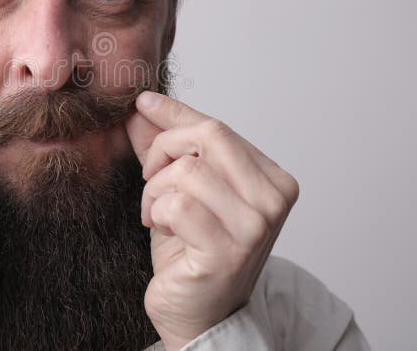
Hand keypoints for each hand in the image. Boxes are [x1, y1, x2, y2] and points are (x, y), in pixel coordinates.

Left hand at [125, 91, 299, 349]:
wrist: (198, 315)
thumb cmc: (191, 252)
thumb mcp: (177, 190)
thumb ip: (166, 149)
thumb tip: (143, 109)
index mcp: (272, 179)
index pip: (217, 128)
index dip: (175, 113)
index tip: (143, 101)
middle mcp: (273, 200)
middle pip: (209, 136)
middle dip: (164, 149)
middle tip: (149, 176)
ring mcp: (255, 227)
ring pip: (187, 171)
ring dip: (155, 190)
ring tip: (156, 213)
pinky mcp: (228, 251)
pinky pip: (177, 205)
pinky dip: (157, 213)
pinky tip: (162, 229)